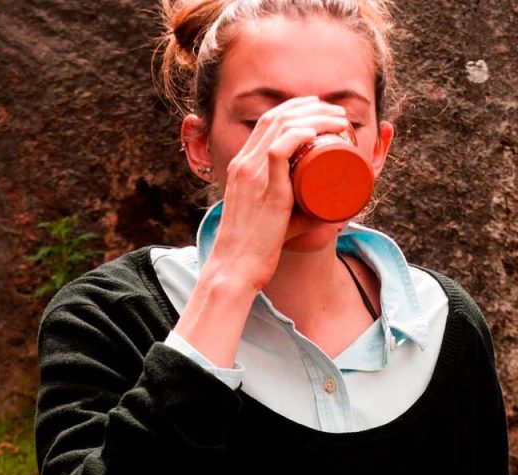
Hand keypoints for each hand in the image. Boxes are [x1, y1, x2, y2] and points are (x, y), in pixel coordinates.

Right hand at [207, 96, 350, 291]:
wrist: (236, 267)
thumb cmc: (257, 247)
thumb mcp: (273, 218)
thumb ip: (299, 213)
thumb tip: (329, 213)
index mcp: (241, 166)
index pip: (267, 121)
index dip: (297, 108)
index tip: (323, 112)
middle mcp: (243, 164)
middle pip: (276, 117)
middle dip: (311, 107)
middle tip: (338, 114)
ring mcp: (252, 175)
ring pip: (282, 127)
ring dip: (316, 116)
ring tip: (339, 120)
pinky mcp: (264, 189)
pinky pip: (280, 150)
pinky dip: (301, 134)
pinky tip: (319, 131)